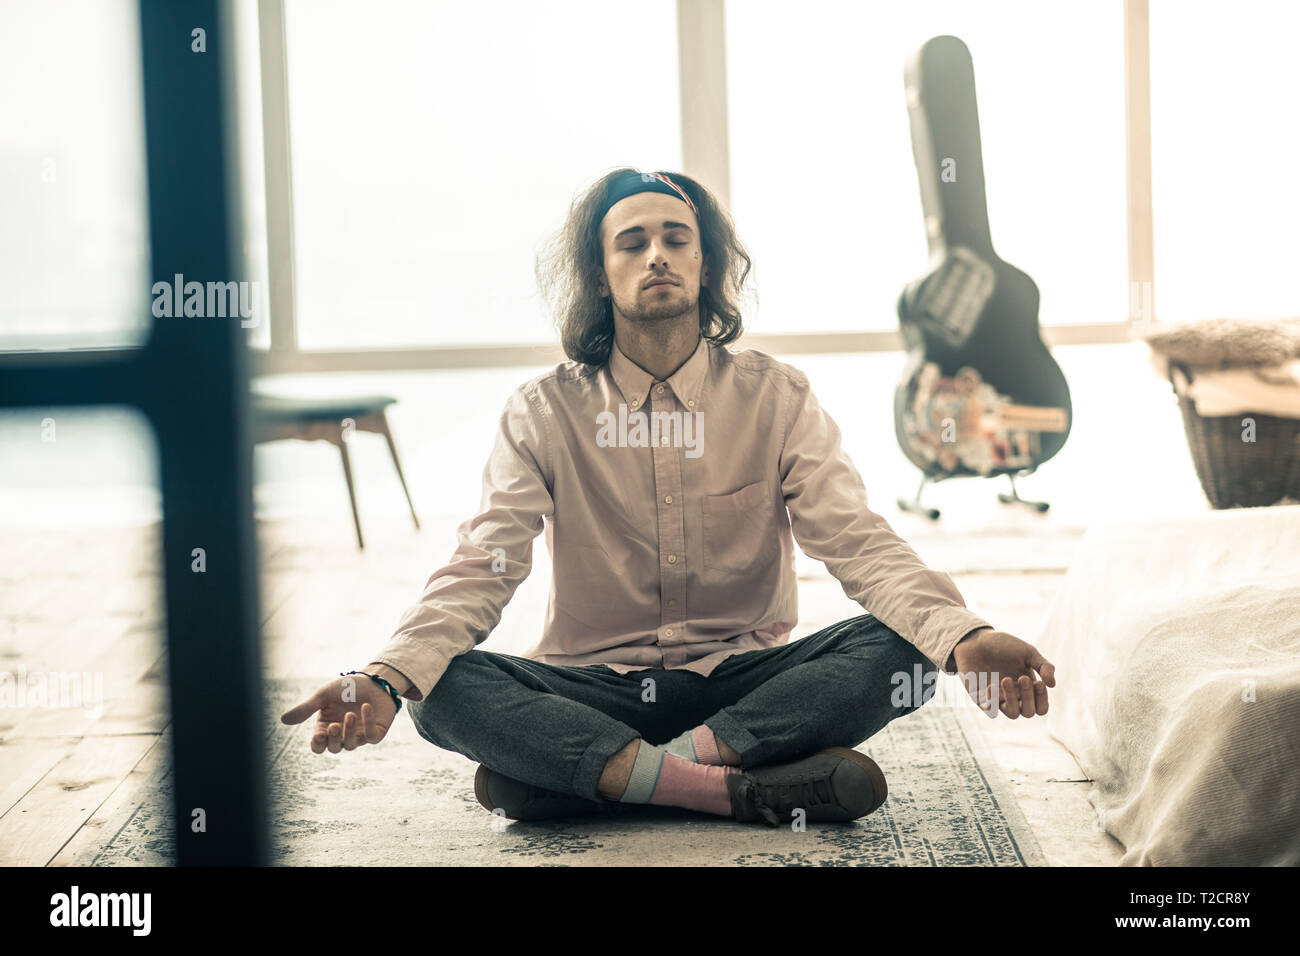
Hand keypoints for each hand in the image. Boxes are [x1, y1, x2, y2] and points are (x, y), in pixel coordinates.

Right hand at [280, 673, 397, 752]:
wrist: (372, 680)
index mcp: (326, 728)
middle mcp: (342, 735)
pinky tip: (366, 707)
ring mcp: (359, 736)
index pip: (318, 746)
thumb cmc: (346, 688)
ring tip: (350, 714)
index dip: (318, 744)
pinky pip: (371, 736)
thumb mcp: (323, 696)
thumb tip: (283, 720)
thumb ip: (306, 708)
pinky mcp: (376, 732)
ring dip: (349, 731)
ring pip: (351, 745)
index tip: (319, 735)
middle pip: (334, 748)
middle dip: (334, 739)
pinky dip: (368, 723)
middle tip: (334, 725)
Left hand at [949, 628, 1055, 719]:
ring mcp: (998, 698)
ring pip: (1012, 714)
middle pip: (1028, 712)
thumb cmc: (1003, 646)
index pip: (1041, 707)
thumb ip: (1044, 666)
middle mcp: (1014, 696)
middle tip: (1022, 678)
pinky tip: (990, 685)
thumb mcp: (1028, 652)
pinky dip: (993, 701)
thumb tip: (1052, 685)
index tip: (1039, 683)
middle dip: (1028, 697)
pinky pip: (990, 709)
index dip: (1042, 700)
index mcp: (1028, 688)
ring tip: (1006, 680)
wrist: (975, 640)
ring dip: (1012, 700)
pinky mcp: (981, 698)